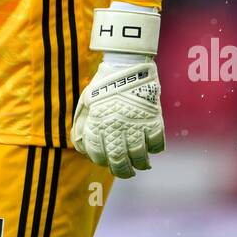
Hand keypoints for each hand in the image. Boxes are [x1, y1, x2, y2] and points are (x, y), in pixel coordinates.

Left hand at [72, 53, 165, 177]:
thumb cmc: (103, 84)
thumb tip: (80, 148)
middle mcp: (115, 128)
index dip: (102, 162)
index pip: (98, 155)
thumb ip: (82, 126)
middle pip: (119, 160)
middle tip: (127, 172)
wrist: (125, 64)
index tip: (107, 162)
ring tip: (142, 165)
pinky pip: (156, 143)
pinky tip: (152, 149)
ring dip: (141, 164)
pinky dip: (155, 149)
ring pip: (139, 156)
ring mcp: (135, 125)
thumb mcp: (86, 103)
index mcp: (97, 124)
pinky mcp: (152, 119)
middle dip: (123, 171)